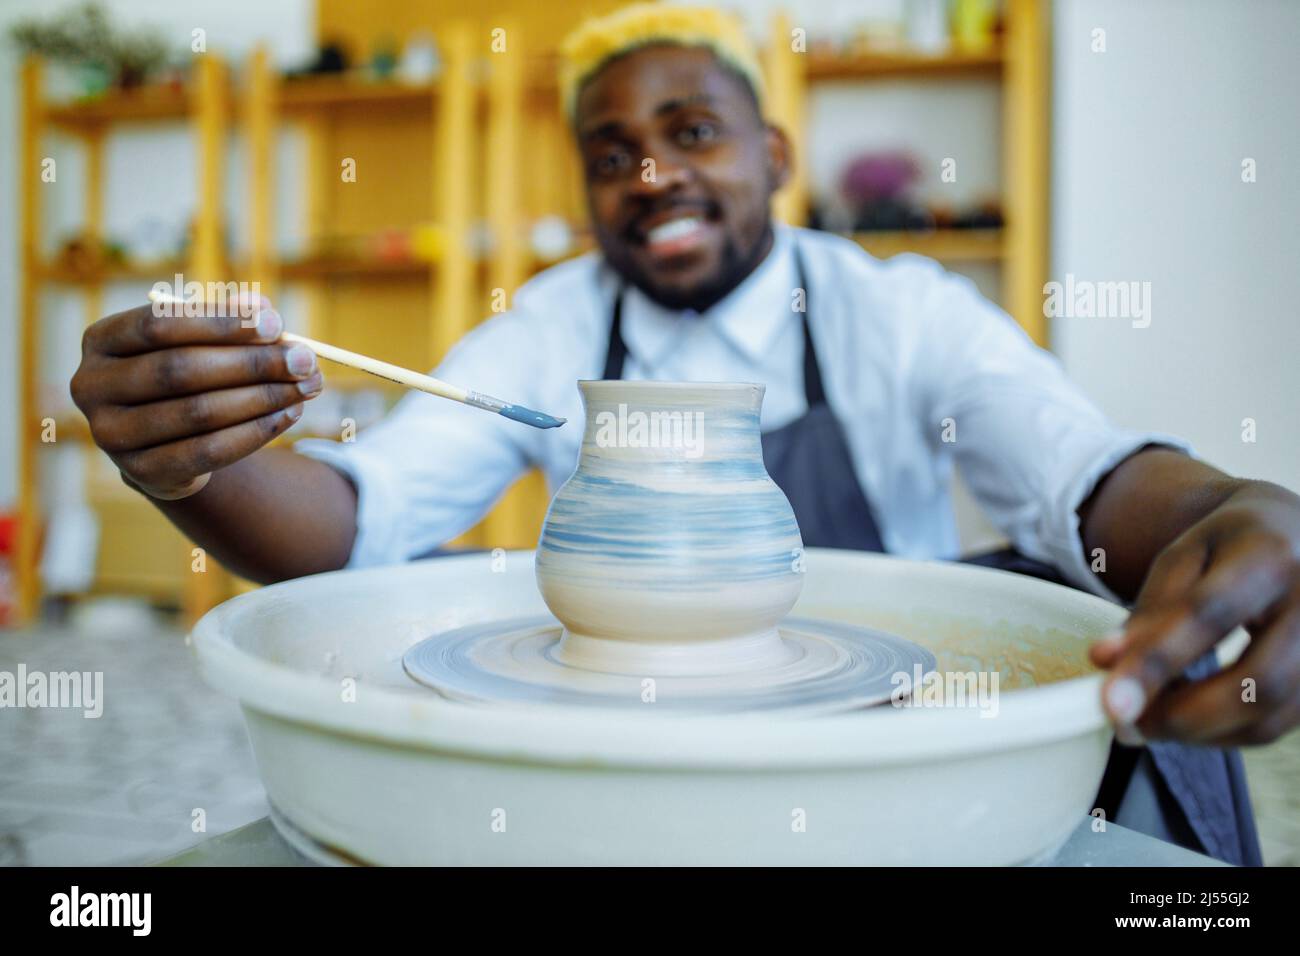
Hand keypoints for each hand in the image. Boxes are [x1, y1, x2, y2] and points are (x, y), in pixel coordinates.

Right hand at [70, 294, 323, 499]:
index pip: (158, 325)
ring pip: (199, 413)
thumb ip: (229, 322)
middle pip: (180, 370)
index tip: (276, 323)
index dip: (219, 323)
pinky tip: (289, 413)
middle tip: (304, 360)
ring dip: (263, 397)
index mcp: (100, 341)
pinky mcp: (142, 472)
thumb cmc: (187, 374)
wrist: (166, 440)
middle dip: (251, 363)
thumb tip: (264, 309)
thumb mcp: (201, 342)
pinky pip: (209, 452)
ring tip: (307, 386)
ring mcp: (111, 435)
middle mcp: (93, 386)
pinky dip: (256, 431)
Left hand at [1090, 482, 1299, 746]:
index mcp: (1269, 557)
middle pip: (1257, 682)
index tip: (1110, 702)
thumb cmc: (1232, 546)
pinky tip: (1187, 720)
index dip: (1157, 661)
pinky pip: (1276, 725)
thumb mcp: (1184, 555)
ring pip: (1270, 716)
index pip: (1209, 614)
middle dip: (1183, 716)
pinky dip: (1224, 733)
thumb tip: (1104, 661)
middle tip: (1125, 725)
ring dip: (1200, 733)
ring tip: (1149, 722)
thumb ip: (1149, 608)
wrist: (1298, 533)